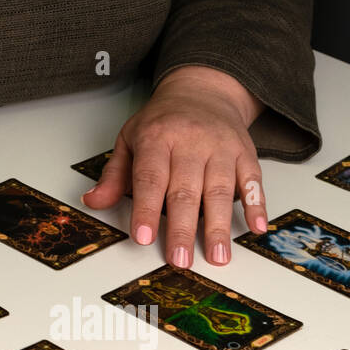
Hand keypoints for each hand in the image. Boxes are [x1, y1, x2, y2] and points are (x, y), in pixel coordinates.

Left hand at [82, 64, 266, 266]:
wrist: (203, 90)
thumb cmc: (164, 121)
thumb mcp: (130, 139)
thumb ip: (114, 174)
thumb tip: (93, 202)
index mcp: (157, 137)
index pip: (150, 178)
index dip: (147, 209)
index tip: (144, 237)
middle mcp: (190, 141)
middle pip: (186, 190)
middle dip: (182, 228)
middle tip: (179, 259)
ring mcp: (221, 147)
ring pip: (220, 190)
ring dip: (218, 226)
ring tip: (216, 256)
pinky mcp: (245, 152)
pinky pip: (252, 179)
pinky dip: (257, 204)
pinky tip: (256, 226)